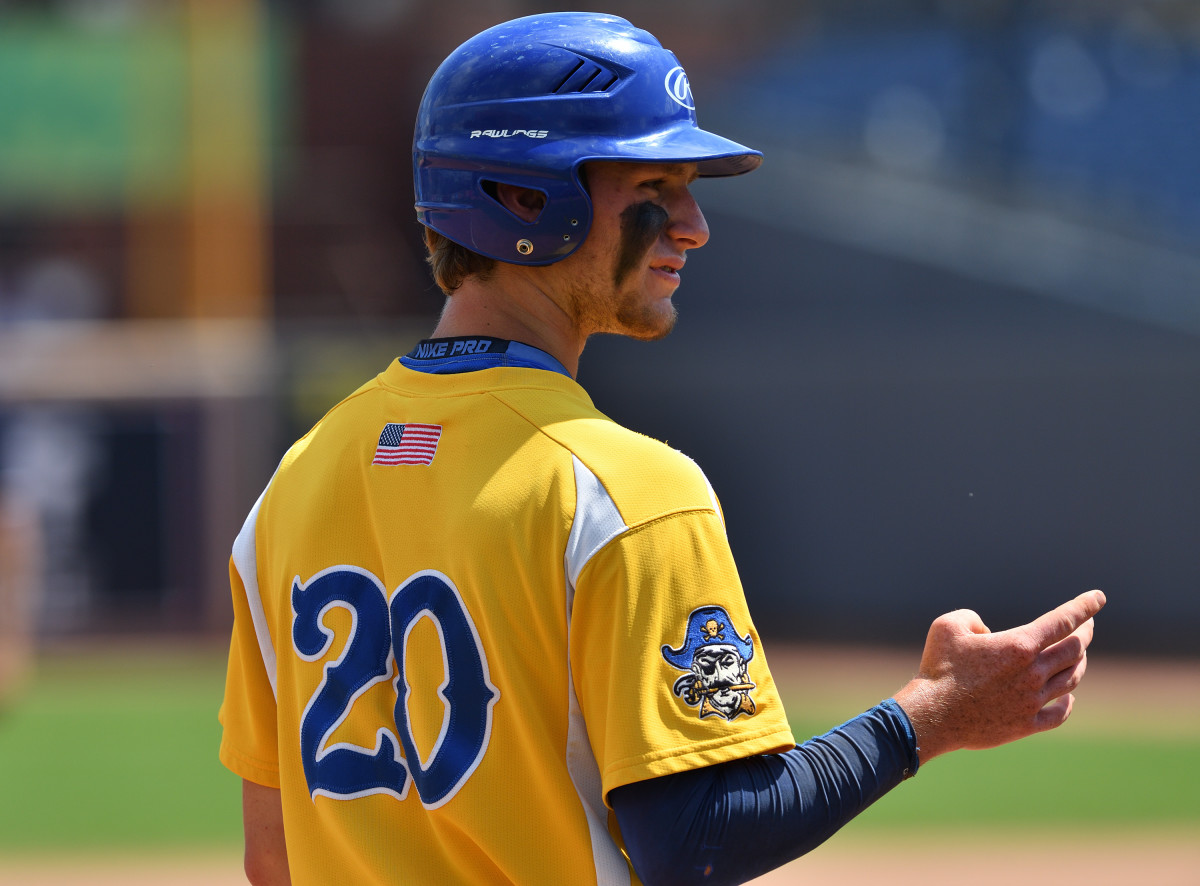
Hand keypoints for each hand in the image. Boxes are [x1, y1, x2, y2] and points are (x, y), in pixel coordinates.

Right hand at [893, 589, 1105, 762]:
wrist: (933, 715)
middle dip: (1085, 634)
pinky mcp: (1026, 724)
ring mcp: (1032, 700)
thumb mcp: (947, 626)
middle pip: (1074, 650)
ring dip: (1079, 664)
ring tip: (1078, 656)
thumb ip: (972, 618)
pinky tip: (1068, 696)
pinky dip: (1068, 702)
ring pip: (1071, 679)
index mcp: (1019, 645)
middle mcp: (1033, 673)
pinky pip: (1060, 713)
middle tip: (1088, 626)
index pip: (1063, 620)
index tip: (1099, 597)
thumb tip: (987, 631)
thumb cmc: (938, 667)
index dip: (1084, 606)